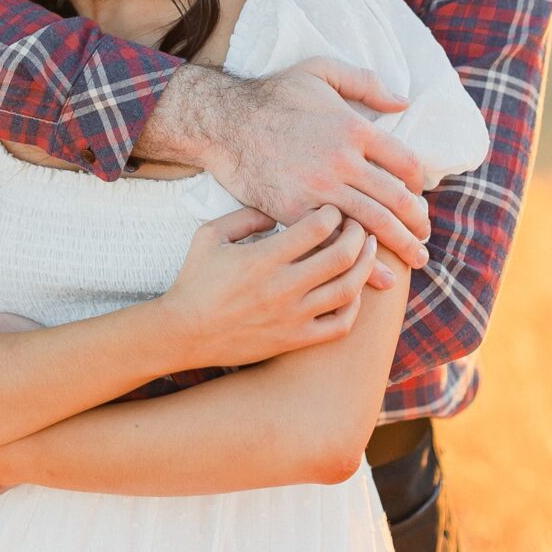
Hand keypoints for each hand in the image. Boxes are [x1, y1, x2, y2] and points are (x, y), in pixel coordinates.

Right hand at [152, 58, 429, 273]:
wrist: (224, 123)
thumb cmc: (272, 95)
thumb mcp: (320, 70)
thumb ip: (365, 82)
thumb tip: (402, 103)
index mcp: (353, 128)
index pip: (406, 162)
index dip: (419, 181)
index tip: (418, 192)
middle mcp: (341, 161)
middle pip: (397, 200)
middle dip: (418, 222)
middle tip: (425, 235)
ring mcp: (319, 190)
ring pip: (374, 225)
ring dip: (402, 245)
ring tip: (416, 258)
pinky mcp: (295, 213)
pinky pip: (337, 243)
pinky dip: (362, 265)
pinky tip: (380, 279)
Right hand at [161, 204, 384, 367]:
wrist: (184, 332)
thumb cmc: (196, 280)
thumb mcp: (210, 235)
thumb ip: (245, 217)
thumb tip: (276, 213)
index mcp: (263, 258)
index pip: (316, 228)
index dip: (332, 214)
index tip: (332, 210)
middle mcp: (283, 287)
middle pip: (341, 256)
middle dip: (357, 235)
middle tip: (358, 226)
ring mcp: (292, 317)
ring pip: (348, 289)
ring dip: (364, 265)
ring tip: (367, 251)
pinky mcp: (295, 340)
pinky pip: (340, 325)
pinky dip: (354, 306)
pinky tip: (352, 290)